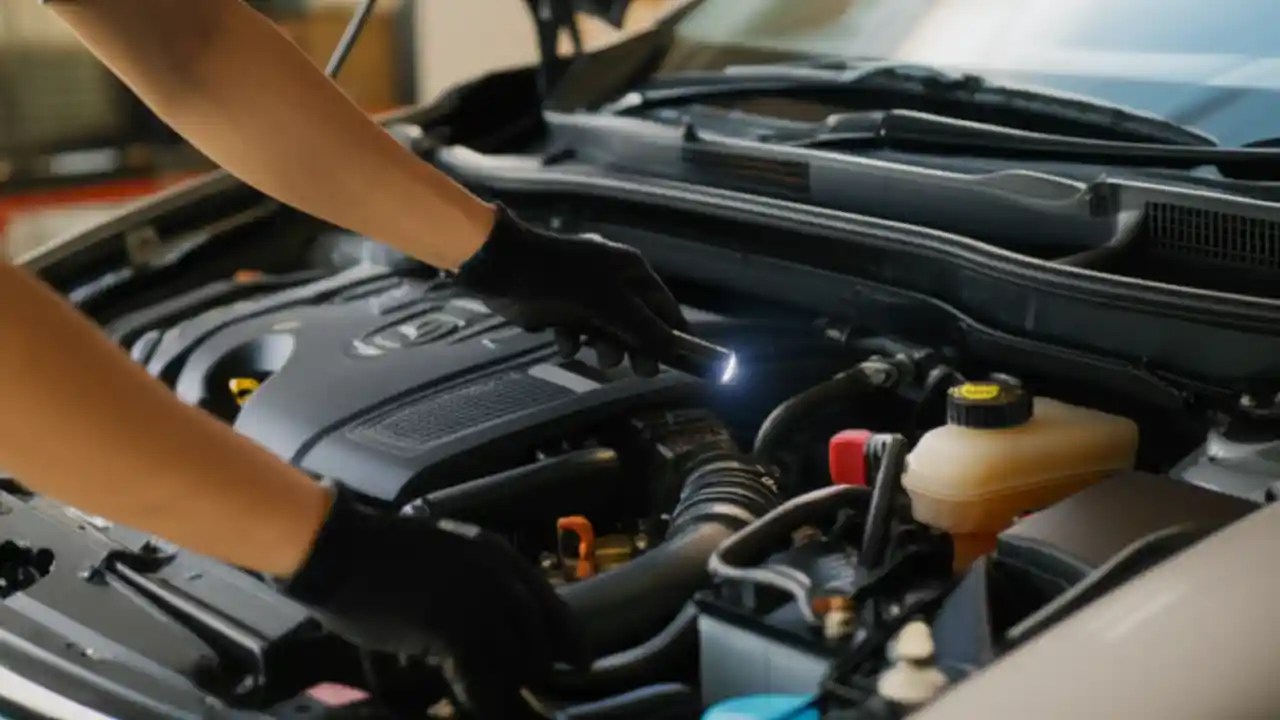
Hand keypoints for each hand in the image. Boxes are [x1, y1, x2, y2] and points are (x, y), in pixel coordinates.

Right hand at [283, 490, 585, 717]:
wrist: (344, 550)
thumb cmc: (384, 552)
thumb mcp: (446, 552)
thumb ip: (475, 578)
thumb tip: (493, 622)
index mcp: (497, 553)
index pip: (548, 601)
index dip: (567, 636)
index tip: (579, 662)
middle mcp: (497, 576)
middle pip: (534, 636)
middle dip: (534, 668)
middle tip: (530, 690)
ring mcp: (477, 601)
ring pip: (511, 659)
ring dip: (507, 686)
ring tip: (500, 702)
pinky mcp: (452, 628)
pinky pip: (479, 676)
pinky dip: (481, 697)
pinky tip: (476, 708)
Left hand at [456, 205, 687, 375]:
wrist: (502, 267)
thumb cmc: (561, 278)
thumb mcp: (608, 304)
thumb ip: (642, 328)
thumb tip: (674, 349)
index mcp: (630, 270)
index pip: (664, 306)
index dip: (673, 333)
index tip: (680, 361)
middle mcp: (612, 280)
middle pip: (637, 323)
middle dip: (638, 346)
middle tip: (642, 371)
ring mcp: (585, 295)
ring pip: (607, 331)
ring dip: (605, 347)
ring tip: (599, 355)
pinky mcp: (560, 309)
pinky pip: (577, 332)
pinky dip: (572, 340)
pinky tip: (563, 341)